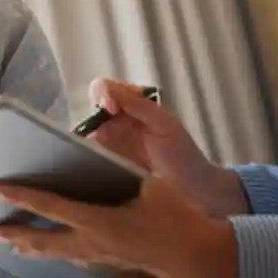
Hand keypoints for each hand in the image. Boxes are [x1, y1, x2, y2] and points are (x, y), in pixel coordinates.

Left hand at [0, 177, 238, 277]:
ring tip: (12, 246)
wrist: (198, 255)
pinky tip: (51, 252)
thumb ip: (122, 172)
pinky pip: (73, 258)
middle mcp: (94, 243)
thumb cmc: (178, 217)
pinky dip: (56, 253)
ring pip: (57, 254)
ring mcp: (100, 256)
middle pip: (44, 240)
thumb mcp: (150, 184)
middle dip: (17, 234)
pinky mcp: (109, 262)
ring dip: (32, 248)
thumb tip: (102, 152)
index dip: (21, 195)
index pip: (50, 206)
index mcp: (100, 221)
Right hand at [86, 78, 233, 211]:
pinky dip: (86, 157)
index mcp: (132, 106)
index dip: (102, 94)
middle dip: (92, 116)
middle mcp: (116, 122)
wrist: (192, 189)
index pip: (105, 89)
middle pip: (91, 110)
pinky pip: (88, 156)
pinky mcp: (106, 165)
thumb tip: (109, 91)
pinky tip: (94, 162)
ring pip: (85, 134)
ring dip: (86, 138)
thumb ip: (139, 105)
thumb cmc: (182, 153)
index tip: (111, 108)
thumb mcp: (165, 124)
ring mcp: (110, 144)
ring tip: (97, 149)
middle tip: (102, 131)